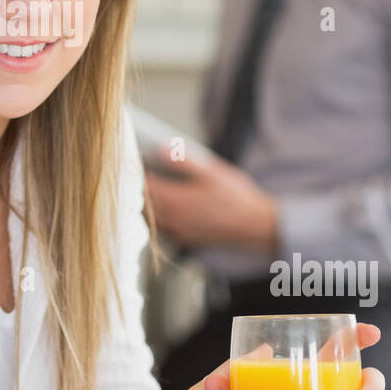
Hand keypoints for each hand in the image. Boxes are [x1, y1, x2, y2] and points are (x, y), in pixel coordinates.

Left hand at [144, 148, 277, 250]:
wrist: (256, 226)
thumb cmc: (237, 197)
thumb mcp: (212, 172)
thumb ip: (184, 161)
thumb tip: (160, 149)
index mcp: (174, 200)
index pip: (142, 185)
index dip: (135, 172)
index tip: (134, 161)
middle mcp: (172, 219)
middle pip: (141, 204)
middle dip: (137, 188)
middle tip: (138, 172)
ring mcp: (177, 232)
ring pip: (149, 218)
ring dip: (145, 204)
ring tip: (149, 189)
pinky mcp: (185, 240)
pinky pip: (161, 229)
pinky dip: (157, 217)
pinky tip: (165, 208)